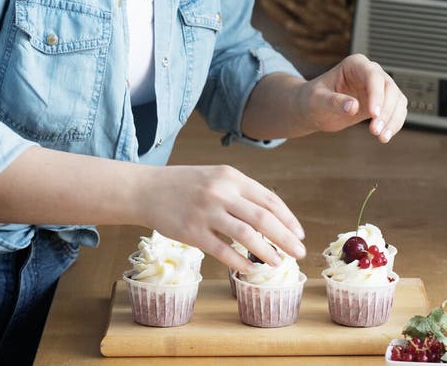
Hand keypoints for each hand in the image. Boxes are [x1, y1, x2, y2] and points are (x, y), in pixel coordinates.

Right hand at [141, 164, 305, 271]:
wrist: (147, 189)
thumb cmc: (186, 185)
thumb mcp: (216, 178)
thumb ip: (241, 193)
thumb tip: (271, 218)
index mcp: (231, 176)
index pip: (269, 199)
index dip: (288, 218)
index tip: (300, 234)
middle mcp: (221, 192)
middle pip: (263, 217)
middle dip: (286, 237)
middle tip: (299, 253)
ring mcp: (206, 212)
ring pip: (246, 235)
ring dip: (267, 251)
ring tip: (279, 263)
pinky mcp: (192, 232)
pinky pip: (222, 250)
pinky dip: (240, 261)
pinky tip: (251, 269)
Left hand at [300, 53, 406, 141]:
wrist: (313, 109)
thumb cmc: (311, 99)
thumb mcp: (317, 100)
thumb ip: (333, 101)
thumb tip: (353, 106)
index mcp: (355, 65)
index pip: (373, 76)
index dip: (376, 95)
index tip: (374, 114)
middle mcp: (370, 73)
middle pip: (389, 88)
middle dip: (386, 111)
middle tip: (375, 131)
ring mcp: (378, 88)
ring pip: (397, 100)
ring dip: (393, 120)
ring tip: (381, 137)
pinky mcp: (382, 103)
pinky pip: (396, 111)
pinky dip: (394, 124)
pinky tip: (385, 136)